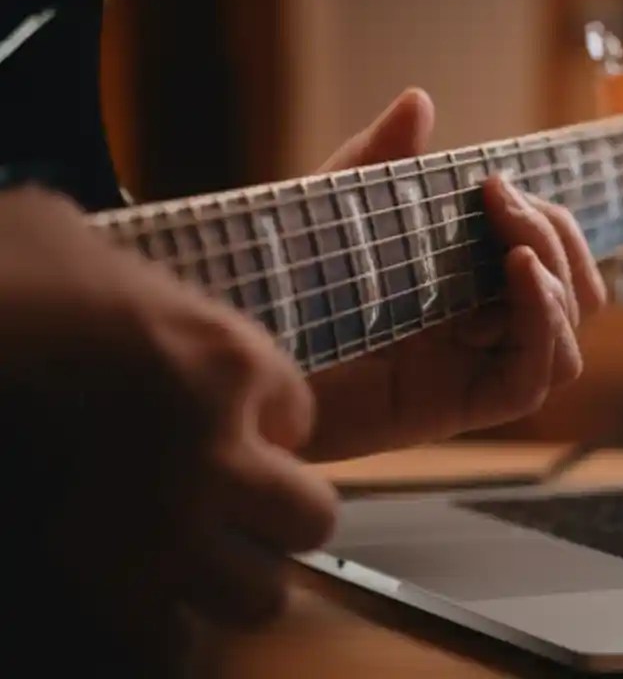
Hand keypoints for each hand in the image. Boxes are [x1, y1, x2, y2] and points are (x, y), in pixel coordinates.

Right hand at [0, 186, 336, 655]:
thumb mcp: (61, 236)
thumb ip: (123, 277)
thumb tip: (111, 286)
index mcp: (221, 360)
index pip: (298, 411)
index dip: (264, 419)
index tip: (230, 420)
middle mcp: (214, 454)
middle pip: (310, 518)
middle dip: (280, 510)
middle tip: (237, 501)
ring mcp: (161, 533)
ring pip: (258, 596)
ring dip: (234, 578)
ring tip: (193, 560)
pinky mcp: (96, 592)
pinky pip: (163, 644)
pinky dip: (158, 630)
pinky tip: (131, 601)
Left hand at [305, 88, 607, 460]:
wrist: (240, 357)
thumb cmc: (283, 288)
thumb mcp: (335, 211)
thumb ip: (380, 161)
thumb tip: (419, 101)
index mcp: (468, 283)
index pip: (550, 253)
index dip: (545, 218)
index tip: (493, 184)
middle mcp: (482, 329)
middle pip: (576, 293)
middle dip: (558, 240)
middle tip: (505, 206)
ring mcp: (474, 370)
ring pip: (566, 340)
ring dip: (558, 284)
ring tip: (517, 251)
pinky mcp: (459, 406)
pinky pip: (532, 379)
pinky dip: (542, 326)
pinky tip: (519, 279)